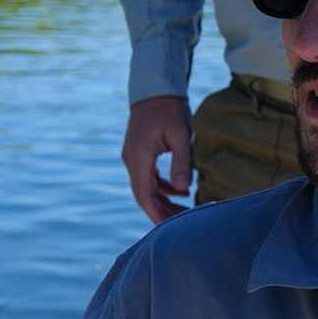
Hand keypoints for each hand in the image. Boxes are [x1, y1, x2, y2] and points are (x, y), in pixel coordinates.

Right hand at [122, 94, 192, 223]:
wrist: (156, 89)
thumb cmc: (170, 109)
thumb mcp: (181, 134)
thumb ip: (181, 162)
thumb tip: (183, 189)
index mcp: (138, 157)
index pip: (144, 194)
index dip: (156, 213)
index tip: (169, 229)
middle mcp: (131, 160)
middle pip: (144, 195)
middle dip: (162, 211)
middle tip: (183, 224)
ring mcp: (133, 157)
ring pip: (146, 188)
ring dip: (163, 201)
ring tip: (185, 212)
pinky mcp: (139, 154)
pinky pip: (148, 178)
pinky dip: (163, 187)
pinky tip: (181, 191)